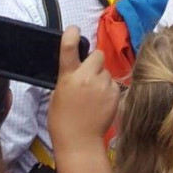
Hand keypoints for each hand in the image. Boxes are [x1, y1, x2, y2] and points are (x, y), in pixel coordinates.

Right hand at [47, 28, 119, 156]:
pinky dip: (109, 90)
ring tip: (94, 96)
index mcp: (68, 77)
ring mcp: (103, 85)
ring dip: (102, 78)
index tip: (74, 30)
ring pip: (106, 71)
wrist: (80, 143)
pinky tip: (101, 103)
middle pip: (98, 54)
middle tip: (89, 76)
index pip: (69, 48)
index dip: (71, 35)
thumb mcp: (57, 97)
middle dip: (94, 62)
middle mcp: (87, 77)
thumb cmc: (62, 122)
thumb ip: (67, 80)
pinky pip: (113, 84)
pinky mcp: (115, 93)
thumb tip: (74, 72)